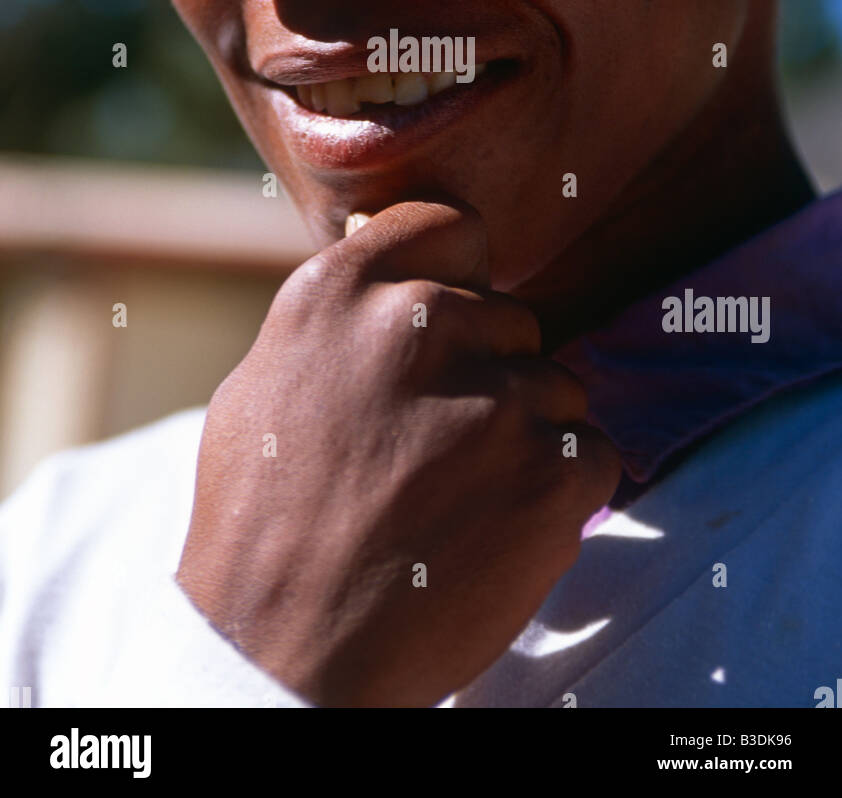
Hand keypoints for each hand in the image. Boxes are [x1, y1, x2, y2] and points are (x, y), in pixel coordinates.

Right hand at [176, 198, 619, 706]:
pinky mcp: (554, 468)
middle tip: (436, 449)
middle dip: (490, 373)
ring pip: (556, 386)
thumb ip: (341, 319)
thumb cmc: (264, 523)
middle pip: (511, 319)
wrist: (284, 654)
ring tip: (458, 501)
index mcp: (343, 291)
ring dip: (526, 436)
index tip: (455, 322)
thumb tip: (395, 279)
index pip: (453, 229)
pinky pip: (594, 452)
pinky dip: (561, 492)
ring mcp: (495, 394)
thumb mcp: (266, 383)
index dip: (461, 277)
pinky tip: (496, 530)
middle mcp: (420, 322)